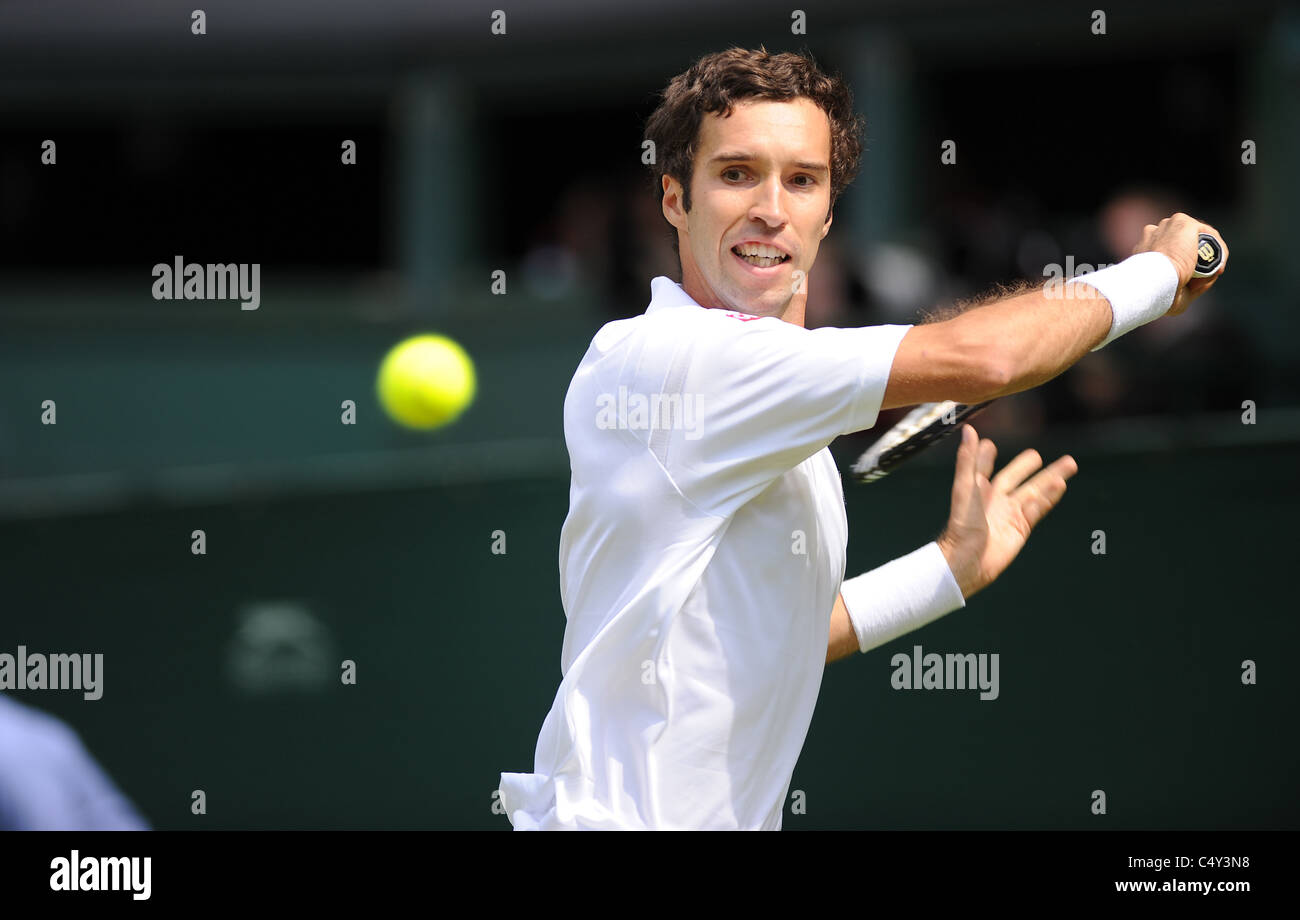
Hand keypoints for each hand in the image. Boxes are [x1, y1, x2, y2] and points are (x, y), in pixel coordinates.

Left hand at [936, 424, 1077, 598]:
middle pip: (1016, 478)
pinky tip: (1061, 484)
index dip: (985, 458)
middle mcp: (995, 501)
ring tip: (1069, 464)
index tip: (989, 444)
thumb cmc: (962, 524)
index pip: (984, 468)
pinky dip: (1049, 497)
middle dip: (1027, 467)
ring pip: (1034, 491)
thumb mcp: (965, 487)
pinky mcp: (1021, 529)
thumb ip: (969, 460)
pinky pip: (1038, 509)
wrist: (967, 559)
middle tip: (1037, 455)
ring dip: (1050, 478)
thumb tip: (969, 429)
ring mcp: (1009, 515)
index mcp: (978, 489)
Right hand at [1131, 212, 1228, 316]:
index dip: (1186, 262)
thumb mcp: (1168, 291)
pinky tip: (1219, 266)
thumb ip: (1185, 283)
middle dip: (1198, 257)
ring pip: (1199, 237)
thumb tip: (1207, 279)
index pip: (1171, 248)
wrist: (1152, 284)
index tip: (1194, 279)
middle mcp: (1155, 232)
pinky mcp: (1184, 223)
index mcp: (1145, 247)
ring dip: (1209, 254)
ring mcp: (1169, 225)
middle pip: (1185, 241)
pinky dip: (1218, 250)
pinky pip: (1210, 234)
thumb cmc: (1156, 294)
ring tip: (1213, 273)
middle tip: (1206, 276)